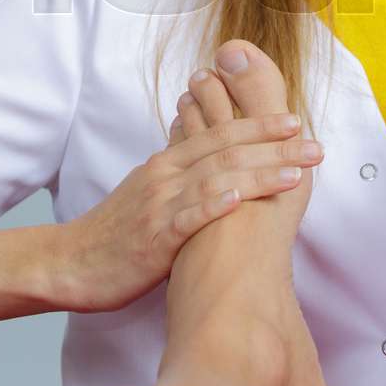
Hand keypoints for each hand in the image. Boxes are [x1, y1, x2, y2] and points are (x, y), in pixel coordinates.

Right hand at [52, 94, 320, 314]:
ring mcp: (160, 205)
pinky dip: (213, 207)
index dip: (260, 126)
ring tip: (295, 173)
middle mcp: (166, 176)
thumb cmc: (116, 231)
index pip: (221, 134)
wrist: (69, 262)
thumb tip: (214, 158)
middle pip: (227, 151)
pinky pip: (186, 218)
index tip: (297, 123)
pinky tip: (239, 201)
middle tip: (315, 145)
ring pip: (214, 180)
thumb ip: (182, 172)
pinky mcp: (153, 238)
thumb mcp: (150, 190)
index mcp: (168, 163)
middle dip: (274, 146)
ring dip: (257, 174)